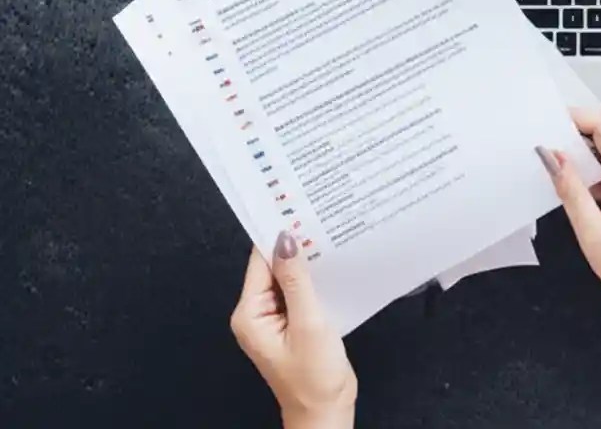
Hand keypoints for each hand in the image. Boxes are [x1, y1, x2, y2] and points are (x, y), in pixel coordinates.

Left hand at [230, 232, 356, 428]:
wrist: (326, 413)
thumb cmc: (315, 379)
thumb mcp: (309, 323)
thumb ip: (297, 281)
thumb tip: (286, 241)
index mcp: (250, 314)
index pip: (261, 262)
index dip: (278, 236)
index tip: (296, 209)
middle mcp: (256, 314)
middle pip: (274, 268)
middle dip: (296, 247)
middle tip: (320, 220)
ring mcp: (274, 319)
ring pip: (289, 279)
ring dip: (308, 264)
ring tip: (331, 240)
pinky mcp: (293, 324)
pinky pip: (299, 293)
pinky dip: (314, 282)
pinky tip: (332, 271)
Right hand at [537, 106, 600, 313]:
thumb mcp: (592, 233)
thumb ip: (571, 190)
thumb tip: (551, 156)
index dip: (575, 119)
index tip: (547, 126)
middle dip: (580, 124)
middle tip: (550, 141)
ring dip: (586, 141)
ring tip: (559, 160)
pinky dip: (594, 158)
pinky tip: (577, 178)